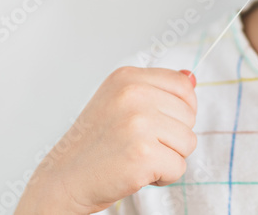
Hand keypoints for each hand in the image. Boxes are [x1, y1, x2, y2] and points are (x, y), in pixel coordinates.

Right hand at [16, 66, 197, 214]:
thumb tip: (193, 78)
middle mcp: (133, 94)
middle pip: (189, 115)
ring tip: (137, 157)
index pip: (183, 85)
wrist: (64, 179)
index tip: (160, 123)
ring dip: (169, 157)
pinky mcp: (143, 153)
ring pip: (189, 142)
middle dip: (172, 137)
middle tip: (140, 144)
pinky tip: (137, 173)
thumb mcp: (119, 102)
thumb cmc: (93, 144)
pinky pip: (179, 167)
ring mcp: (138, 122)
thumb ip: (157, 89)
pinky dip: (163, 177)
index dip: (181, 109)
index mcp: (127, 77)